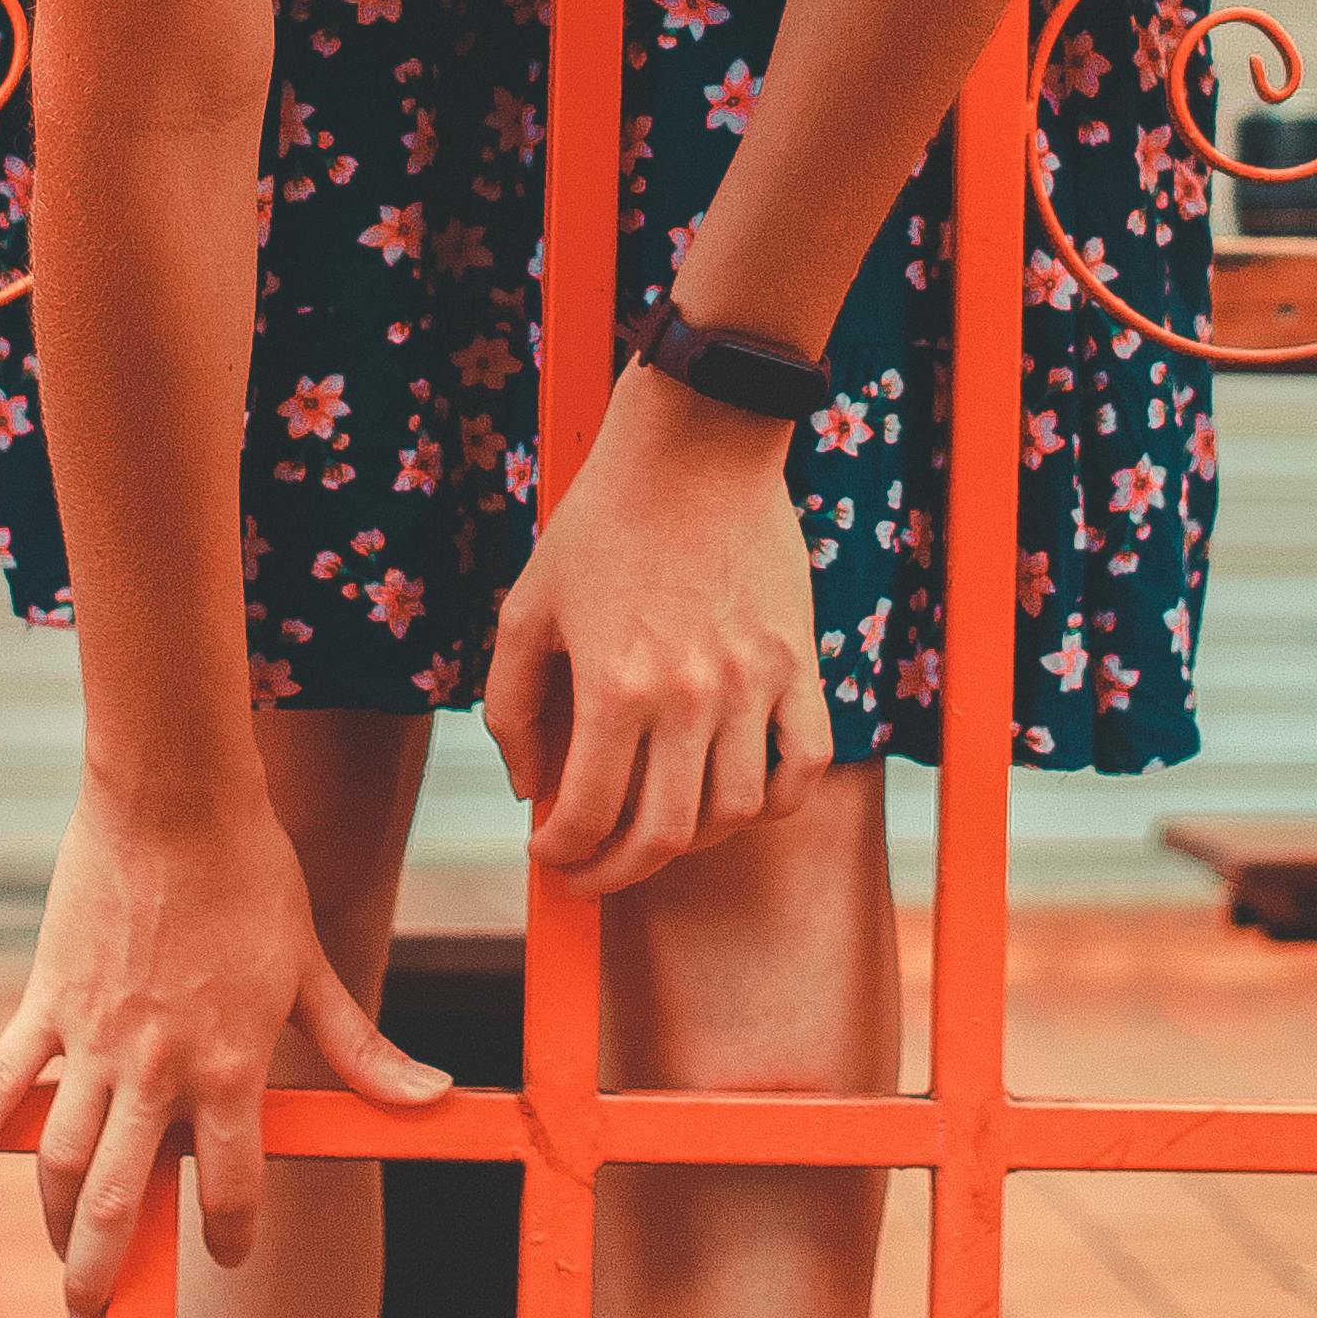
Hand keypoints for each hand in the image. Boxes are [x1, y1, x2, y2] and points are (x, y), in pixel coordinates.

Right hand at [0, 777, 447, 1317]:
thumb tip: (433, 1098)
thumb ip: (361, 1048)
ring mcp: (94, 1040)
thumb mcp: (313, 969)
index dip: (227, 1235)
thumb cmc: (255, 877)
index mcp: (230, 1065)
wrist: (175, 798)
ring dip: (52, 1224)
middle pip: (121, 1202)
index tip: (223, 1256)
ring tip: (59, 1262)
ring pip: (59, 1160)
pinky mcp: (47, 1003)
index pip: (229, 1187)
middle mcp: (158, 1068)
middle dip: (107, 1272)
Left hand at [483, 374, 832, 895]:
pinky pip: (804, 765)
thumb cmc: (603, 521)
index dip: (560, 850)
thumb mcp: (526, 607)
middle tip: (591, 870)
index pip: (588, 815)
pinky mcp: (797, 663)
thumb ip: (512, 708)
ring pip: (732, 813)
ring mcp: (753, 684)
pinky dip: (775, 802)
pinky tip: (736, 801)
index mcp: (613, 686)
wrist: (697, 445)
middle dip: (615, 872)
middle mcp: (688, 697)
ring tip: (655, 830)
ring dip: (689, 842)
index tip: (547, 848)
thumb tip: (530, 788)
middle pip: (663, 835)